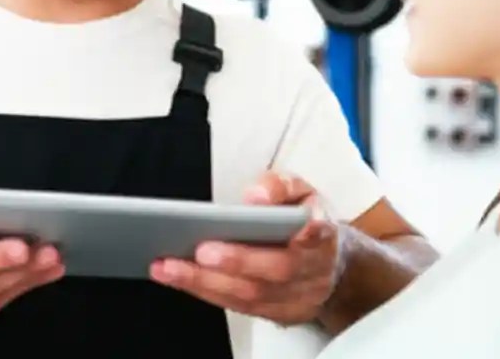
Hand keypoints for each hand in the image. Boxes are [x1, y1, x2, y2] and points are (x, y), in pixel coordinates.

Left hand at [150, 172, 342, 325]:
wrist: (331, 263)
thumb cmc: (304, 221)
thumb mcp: (300, 191)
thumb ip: (279, 186)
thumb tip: (256, 196)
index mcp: (321, 234)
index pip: (315, 233)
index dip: (297, 230)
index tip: (263, 213)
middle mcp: (313, 270)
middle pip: (276, 271)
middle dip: (234, 262)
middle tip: (198, 250)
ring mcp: (297, 297)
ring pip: (252, 295)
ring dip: (206, 282)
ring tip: (168, 266)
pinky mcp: (278, 314)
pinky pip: (240, 308)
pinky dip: (206, 292)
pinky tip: (177, 278)